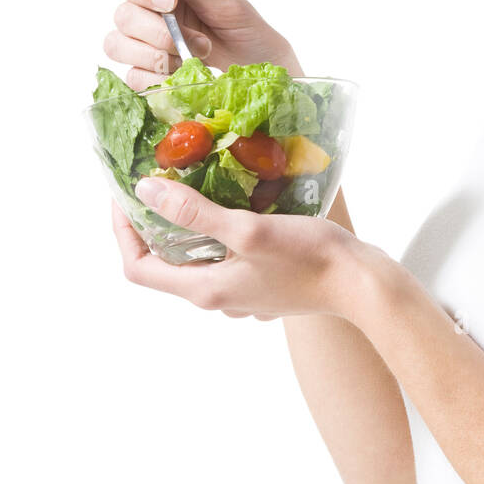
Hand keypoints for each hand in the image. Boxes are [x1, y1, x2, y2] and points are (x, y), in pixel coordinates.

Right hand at [99, 0, 302, 91]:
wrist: (263, 70)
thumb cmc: (245, 29)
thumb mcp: (222, 0)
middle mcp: (145, 16)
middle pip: (122, 16)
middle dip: (160, 30)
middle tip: (200, 40)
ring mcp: (142, 47)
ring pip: (118, 46)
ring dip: (159, 54)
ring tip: (197, 57)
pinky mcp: (147, 77)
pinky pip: (133, 77)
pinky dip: (158, 77)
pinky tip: (183, 75)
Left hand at [110, 181, 363, 321]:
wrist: (361, 284)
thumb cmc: (309, 256)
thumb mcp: (247, 228)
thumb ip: (194, 211)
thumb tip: (144, 192)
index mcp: (206, 290)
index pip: (137, 268)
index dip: (122, 231)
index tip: (124, 195)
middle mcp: (218, 300)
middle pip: (166, 264)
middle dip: (154, 224)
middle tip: (158, 183)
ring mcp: (242, 298)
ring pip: (198, 262)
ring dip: (188, 229)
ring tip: (195, 189)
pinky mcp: (264, 288)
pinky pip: (227, 262)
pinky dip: (219, 236)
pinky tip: (237, 210)